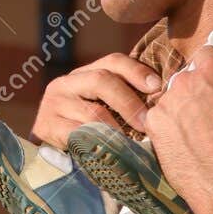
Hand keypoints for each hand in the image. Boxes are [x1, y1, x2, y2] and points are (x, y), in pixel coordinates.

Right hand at [30, 53, 162, 150]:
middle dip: (129, 102)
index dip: (136, 71)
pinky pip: (78, 134)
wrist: (50, 153)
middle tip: (147, 124)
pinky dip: (98, 143)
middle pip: (102, 80)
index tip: (156, 87)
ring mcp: (54, 103)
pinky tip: (111, 151)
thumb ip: (124, 99)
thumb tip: (166, 100)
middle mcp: (66, 83)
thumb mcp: (103, 108)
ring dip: (118, 129)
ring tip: (133, 142)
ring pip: (93, 111)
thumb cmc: (87, 129)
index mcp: (84, 73)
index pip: (113, 61)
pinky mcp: (46, 125)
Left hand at [137, 45, 212, 213]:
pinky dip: (167, 131)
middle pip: (187, 77)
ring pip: (170, 99)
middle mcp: (184, 81)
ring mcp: (166, 105)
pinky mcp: (153, 129)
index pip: (208, 54)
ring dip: (181, 111)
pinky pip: (156, 122)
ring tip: (199, 134)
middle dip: (198, 91)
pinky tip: (184, 146)